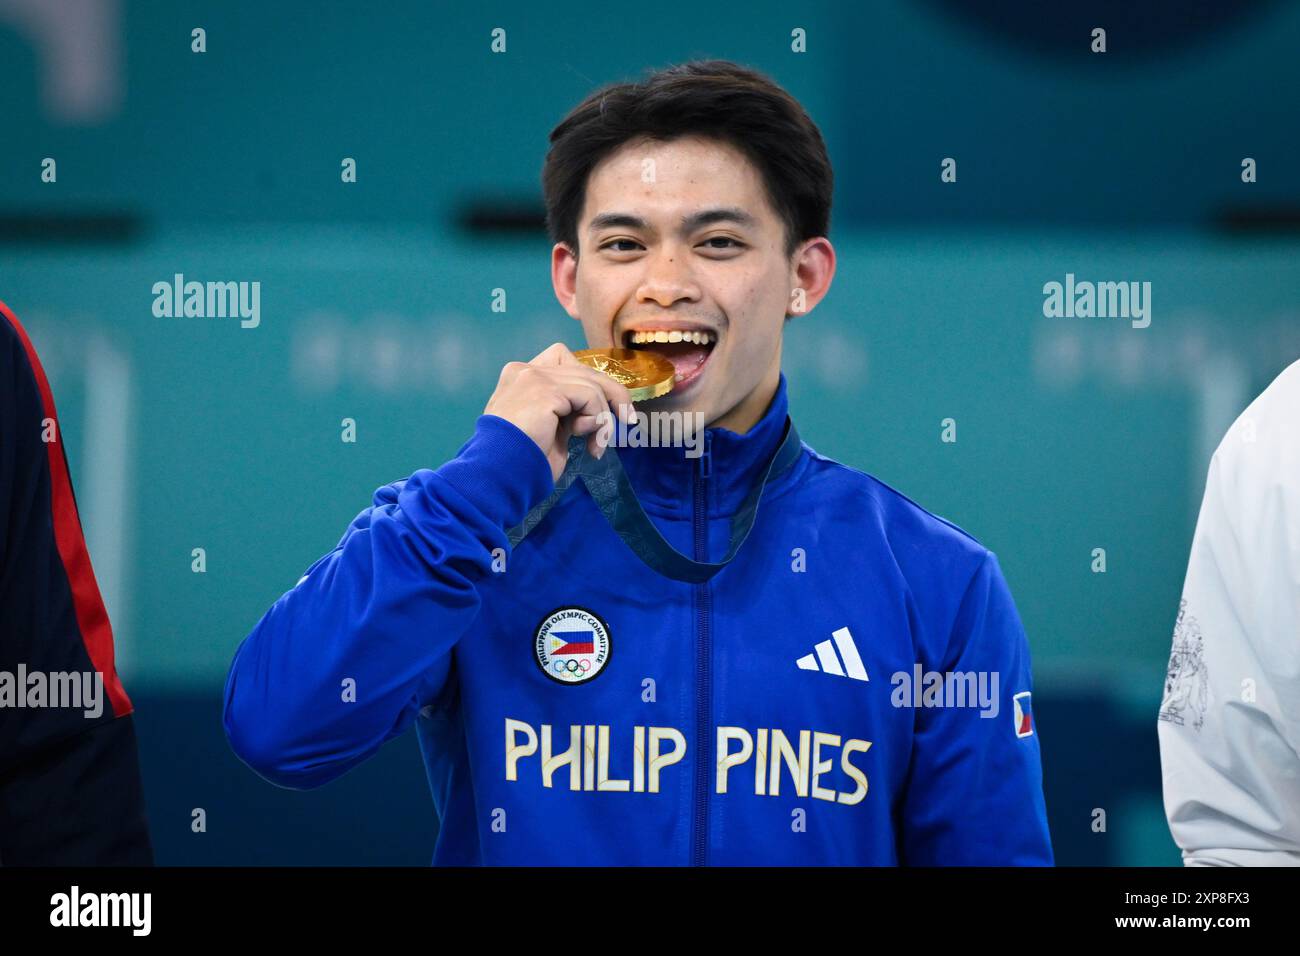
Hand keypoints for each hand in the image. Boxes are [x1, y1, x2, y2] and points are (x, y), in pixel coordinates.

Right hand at [484, 342, 634, 481]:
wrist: (500, 475)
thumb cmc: (521, 461)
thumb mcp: (547, 429)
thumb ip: (566, 411)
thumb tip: (598, 412)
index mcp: (519, 378)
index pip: (563, 360)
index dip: (590, 381)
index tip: (605, 408)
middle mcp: (524, 370)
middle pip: (583, 369)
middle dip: (611, 394)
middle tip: (627, 420)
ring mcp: (533, 377)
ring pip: (591, 384)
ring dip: (603, 417)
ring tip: (596, 445)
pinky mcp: (546, 390)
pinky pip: (590, 397)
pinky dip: (598, 419)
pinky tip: (590, 443)